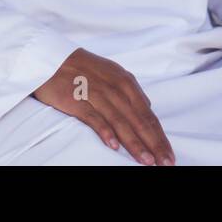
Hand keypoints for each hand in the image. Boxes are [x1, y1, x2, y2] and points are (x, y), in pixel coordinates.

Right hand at [33, 48, 175, 165]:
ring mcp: (98, 94)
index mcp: (127, 83)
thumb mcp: (113, 74)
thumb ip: (130, 92)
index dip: (160, 136)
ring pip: (121, 122)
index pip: (148, 115)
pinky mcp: (78, 100)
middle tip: (166, 163)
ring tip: (146, 161)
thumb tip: (146, 108)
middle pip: (139, 120)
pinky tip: (114, 146)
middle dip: (154, 144)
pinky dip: (105, 131)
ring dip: (135, 143)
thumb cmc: (84, 69)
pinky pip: (94, 118)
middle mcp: (116, 89)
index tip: (169, 155)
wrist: (52, 59)